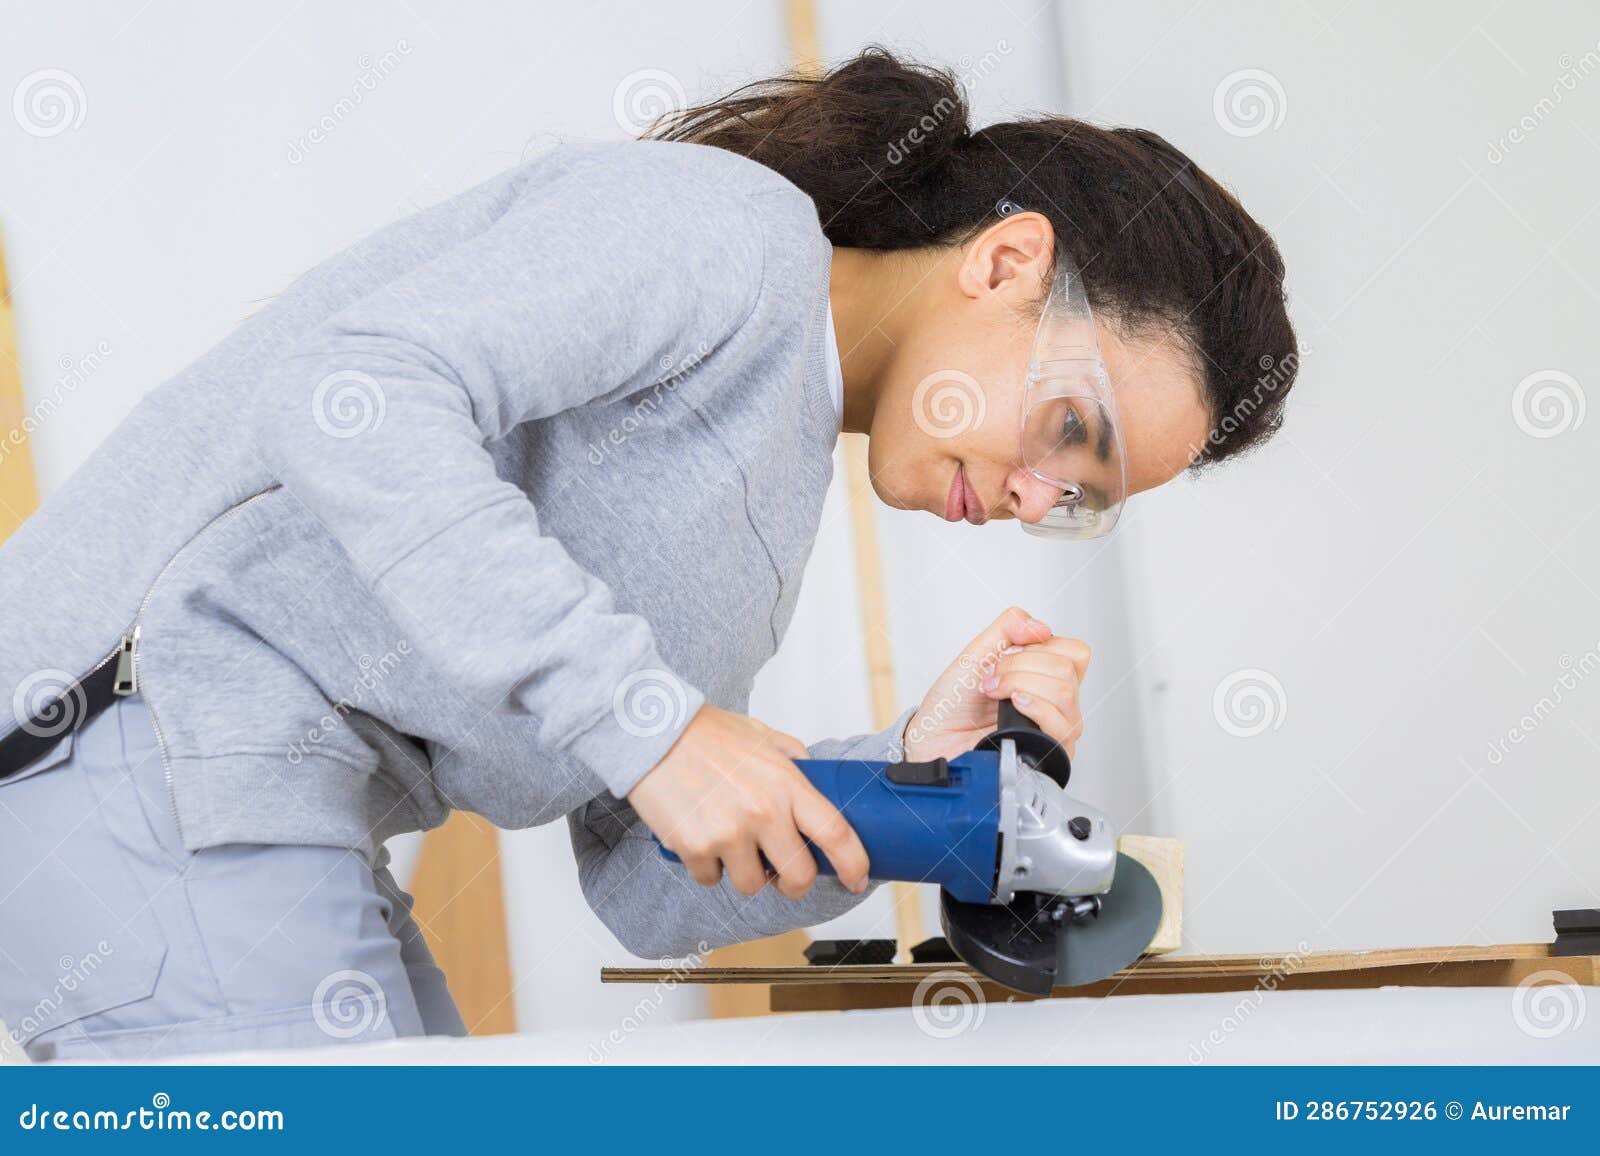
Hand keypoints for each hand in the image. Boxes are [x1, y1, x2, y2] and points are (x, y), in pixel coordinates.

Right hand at [626, 705, 870, 898]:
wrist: (652, 733)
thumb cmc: (705, 733)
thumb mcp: (761, 735)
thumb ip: (792, 758)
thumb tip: (814, 776)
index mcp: (787, 784)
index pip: (836, 833)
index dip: (854, 864)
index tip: (857, 879)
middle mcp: (762, 812)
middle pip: (799, 876)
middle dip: (793, 882)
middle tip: (781, 873)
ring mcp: (728, 833)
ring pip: (751, 885)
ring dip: (743, 872)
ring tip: (730, 844)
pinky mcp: (694, 847)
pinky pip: (710, 878)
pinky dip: (706, 866)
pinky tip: (699, 837)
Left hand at [903, 607, 1090, 762]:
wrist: (935, 739)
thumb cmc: (953, 704)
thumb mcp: (977, 653)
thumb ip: (1008, 628)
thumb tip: (1041, 627)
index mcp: (1046, 676)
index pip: (1074, 653)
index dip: (1039, 649)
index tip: (1005, 657)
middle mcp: (1057, 702)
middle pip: (1066, 671)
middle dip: (1020, 668)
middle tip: (993, 680)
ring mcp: (1056, 727)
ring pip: (1065, 694)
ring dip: (1021, 686)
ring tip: (996, 695)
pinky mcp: (1049, 751)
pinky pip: (1062, 726)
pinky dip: (1036, 708)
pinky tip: (1013, 706)